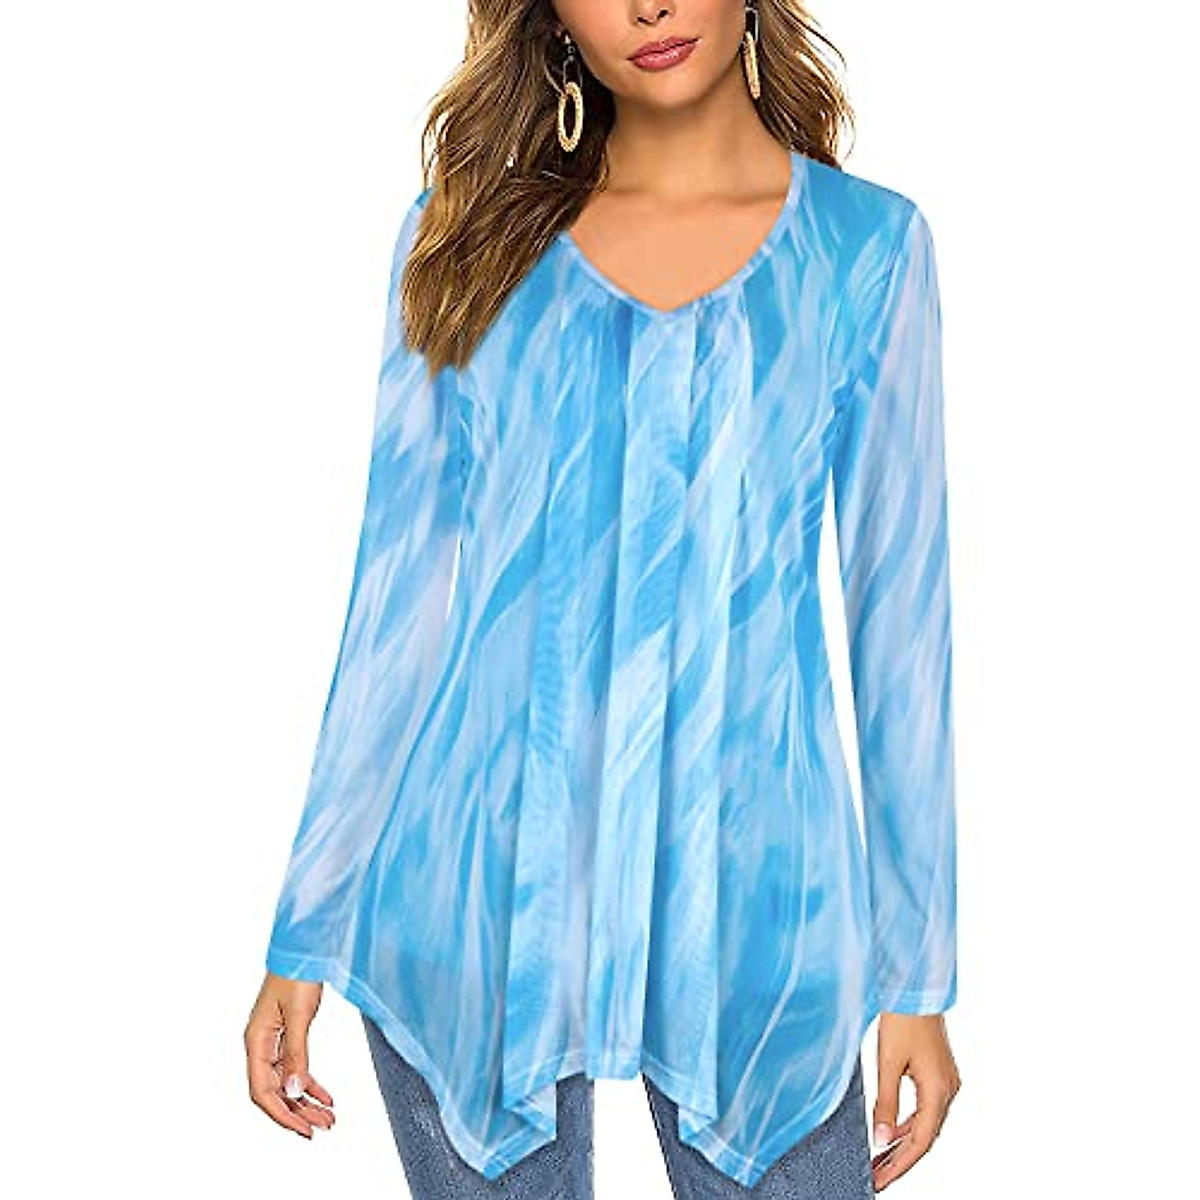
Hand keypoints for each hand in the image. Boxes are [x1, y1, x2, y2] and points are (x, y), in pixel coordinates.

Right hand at [244, 971, 335, 1137]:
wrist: (305, 949)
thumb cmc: (297, 975)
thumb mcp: (299, 1015)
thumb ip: (297, 1054)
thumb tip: (294, 1091)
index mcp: (255, 1042)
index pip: (261, 1091)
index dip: (281, 1114)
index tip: (303, 1130)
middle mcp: (260, 1046)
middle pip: (274, 1092)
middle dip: (298, 1113)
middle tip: (323, 1127)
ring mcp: (273, 1043)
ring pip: (286, 1084)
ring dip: (306, 1102)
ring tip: (328, 1117)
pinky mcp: (287, 1037)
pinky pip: (295, 1069)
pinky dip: (311, 1084)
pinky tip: (326, 1096)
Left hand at [869, 1012, 959, 1190]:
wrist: (916, 987)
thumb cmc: (902, 1019)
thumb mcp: (887, 1062)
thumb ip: (885, 1103)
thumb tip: (881, 1140)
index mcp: (939, 1091)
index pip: (920, 1143)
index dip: (899, 1166)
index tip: (879, 1182)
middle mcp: (948, 1090)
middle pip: (926, 1138)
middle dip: (900, 1160)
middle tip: (876, 1177)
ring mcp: (947, 1081)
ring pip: (927, 1124)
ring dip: (905, 1143)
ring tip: (881, 1160)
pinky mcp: (940, 1073)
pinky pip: (926, 1108)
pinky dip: (910, 1123)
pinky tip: (894, 1129)